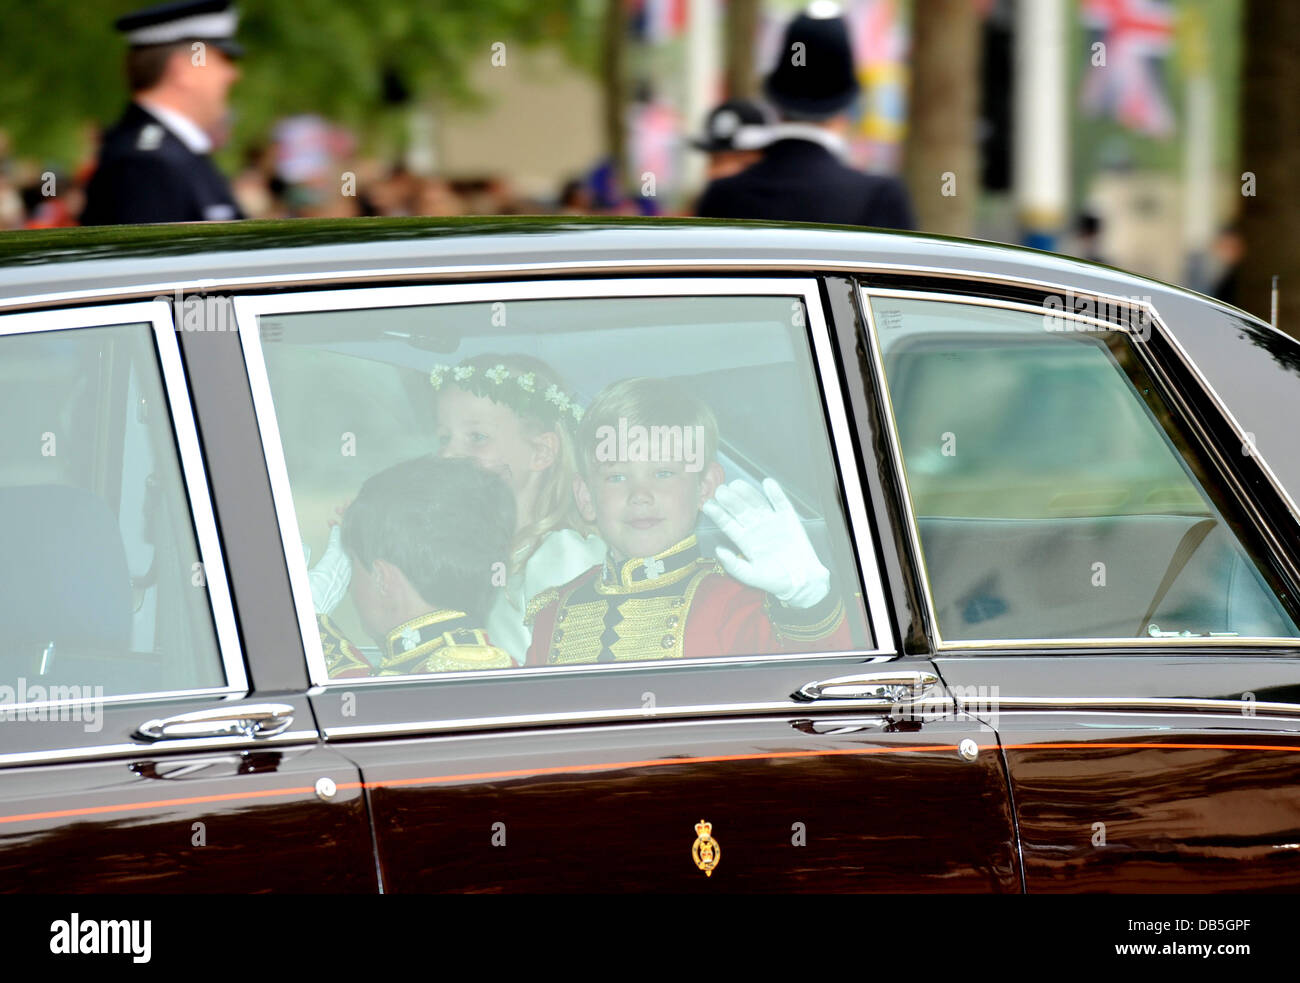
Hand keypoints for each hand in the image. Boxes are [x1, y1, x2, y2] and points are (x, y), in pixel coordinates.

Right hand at [306, 524, 350, 614]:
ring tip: (340, 542)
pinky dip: (347, 563)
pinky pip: (349, 572)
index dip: (336, 536)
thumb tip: (303, 545)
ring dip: (345, 550)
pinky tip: (344, 560)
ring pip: (349, 562)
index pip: (336, 548)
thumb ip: (301, 558)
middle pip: (345, 552)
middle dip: (342, 540)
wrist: (310, 619)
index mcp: (328, 570)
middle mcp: (338, 576)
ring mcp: (342, 584)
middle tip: (338, 530)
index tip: (335, 527)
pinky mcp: (342, 591)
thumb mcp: (298, 576)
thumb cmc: (303, 598)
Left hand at [701, 478, 829, 608]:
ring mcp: (771, 521)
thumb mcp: (751, 576)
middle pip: (739, 509)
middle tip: (721, 491)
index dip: (718, 514)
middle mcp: (755, 527)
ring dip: (748, 493)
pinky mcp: (788, 518)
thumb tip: (718, 550)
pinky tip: (768, 484)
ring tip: (737, 485)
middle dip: (730, 500)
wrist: (801, 581)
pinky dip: (775, 493)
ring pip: (756, 502)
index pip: (727, 523)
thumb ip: (734, 565)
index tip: (708, 505)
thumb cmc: (775, 580)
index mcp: (744, 540)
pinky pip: (781, 503)